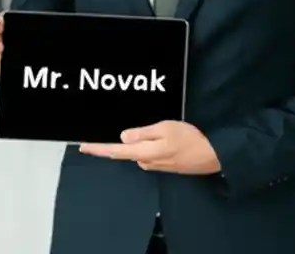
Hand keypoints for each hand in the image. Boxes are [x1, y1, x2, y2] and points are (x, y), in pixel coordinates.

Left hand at [78, 121, 221, 174]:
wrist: (213, 156)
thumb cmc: (189, 139)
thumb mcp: (165, 128)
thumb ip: (143, 133)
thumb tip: (122, 137)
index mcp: (144, 152)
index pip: (115, 150)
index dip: (98, 148)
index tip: (82, 146)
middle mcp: (146, 162)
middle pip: (123, 153)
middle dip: (110, 146)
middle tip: (95, 139)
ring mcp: (156, 165)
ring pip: (136, 153)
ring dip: (130, 146)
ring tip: (126, 134)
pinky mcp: (164, 165)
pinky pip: (147, 155)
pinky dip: (142, 148)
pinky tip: (146, 141)